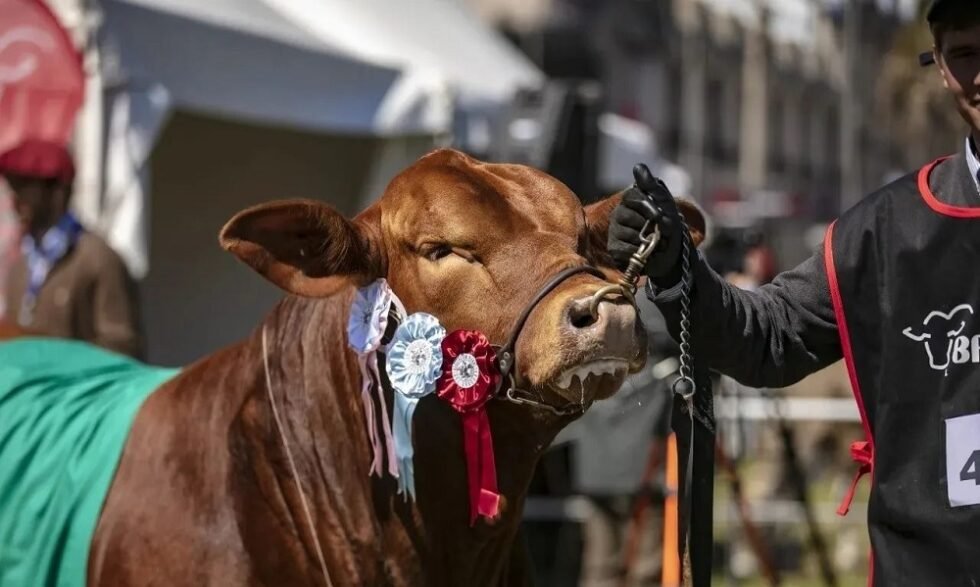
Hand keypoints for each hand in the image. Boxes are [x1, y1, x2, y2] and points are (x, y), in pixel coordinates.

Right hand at [607, 163, 684, 284]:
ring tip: (654, 244)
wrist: (674, 252)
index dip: (647, 207)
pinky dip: (639, 253)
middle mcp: (618, 214)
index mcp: (629, 200)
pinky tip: (645, 253)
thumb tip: (638, 166)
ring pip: (628, 234)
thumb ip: (651, 184)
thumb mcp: (664, 201)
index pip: (631, 197)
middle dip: (649, 226)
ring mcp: (614, 232)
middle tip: (659, 232)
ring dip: (647, 241)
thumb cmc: (669, 224)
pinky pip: (624, 249)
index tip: (660, 215)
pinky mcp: (614, 249)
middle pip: (628, 216)